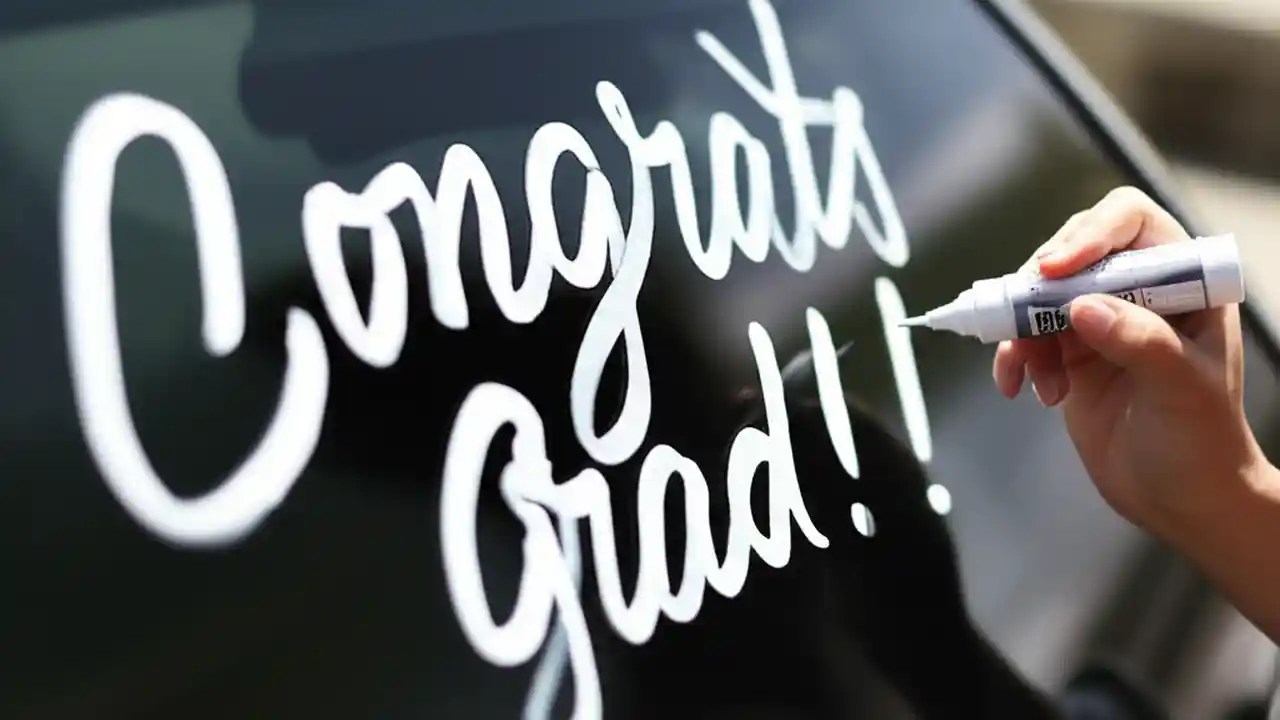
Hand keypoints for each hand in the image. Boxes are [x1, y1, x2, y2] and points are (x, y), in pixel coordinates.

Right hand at [990, 187, 1266, 535]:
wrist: (1181, 500)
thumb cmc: (1203, 443)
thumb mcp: (1181, 389)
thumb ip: (1139, 342)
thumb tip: (1083, 307)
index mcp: (1184, 283)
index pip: (1132, 224)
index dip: (1091, 234)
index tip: (1055, 268)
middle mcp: (1140, 292)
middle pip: (1074, 251)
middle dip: (1042, 285)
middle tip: (1023, 315)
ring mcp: (1101, 322)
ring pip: (1040, 295)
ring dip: (1023, 330)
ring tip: (1033, 375)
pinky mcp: (1070, 355)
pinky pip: (1025, 337)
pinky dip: (1015, 359)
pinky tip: (1022, 390)